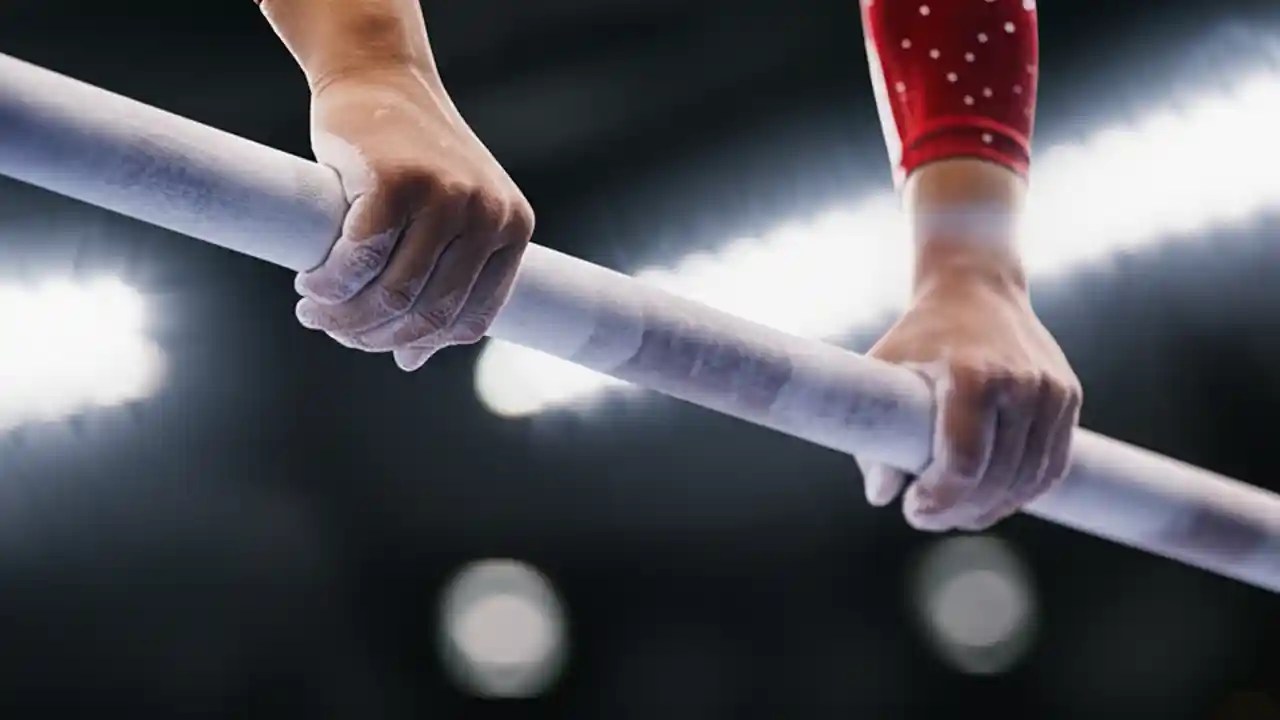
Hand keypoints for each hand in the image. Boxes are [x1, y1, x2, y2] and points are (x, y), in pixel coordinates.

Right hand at [294, 65, 534, 370]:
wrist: (381, 78)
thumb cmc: (409, 157)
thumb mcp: (446, 218)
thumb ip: (440, 281)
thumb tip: (409, 361)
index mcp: (512, 230)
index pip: (470, 320)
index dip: (419, 344)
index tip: (377, 345)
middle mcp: (489, 215)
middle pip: (428, 312)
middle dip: (373, 335)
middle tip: (331, 331)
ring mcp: (448, 197)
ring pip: (393, 293)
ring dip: (345, 316)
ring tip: (313, 313)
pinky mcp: (398, 183)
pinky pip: (360, 258)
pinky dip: (331, 285)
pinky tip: (311, 287)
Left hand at [857, 241, 1081, 530]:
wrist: (977, 288)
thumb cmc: (920, 336)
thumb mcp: (884, 372)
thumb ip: (875, 436)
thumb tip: (882, 496)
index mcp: (971, 375)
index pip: (962, 463)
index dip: (938, 500)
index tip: (914, 509)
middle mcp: (1020, 382)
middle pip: (997, 478)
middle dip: (960, 512)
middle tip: (930, 518)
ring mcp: (1051, 390)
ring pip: (1029, 479)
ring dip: (993, 509)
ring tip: (958, 513)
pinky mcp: (1068, 396)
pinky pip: (1052, 465)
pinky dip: (1024, 491)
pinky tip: (994, 500)